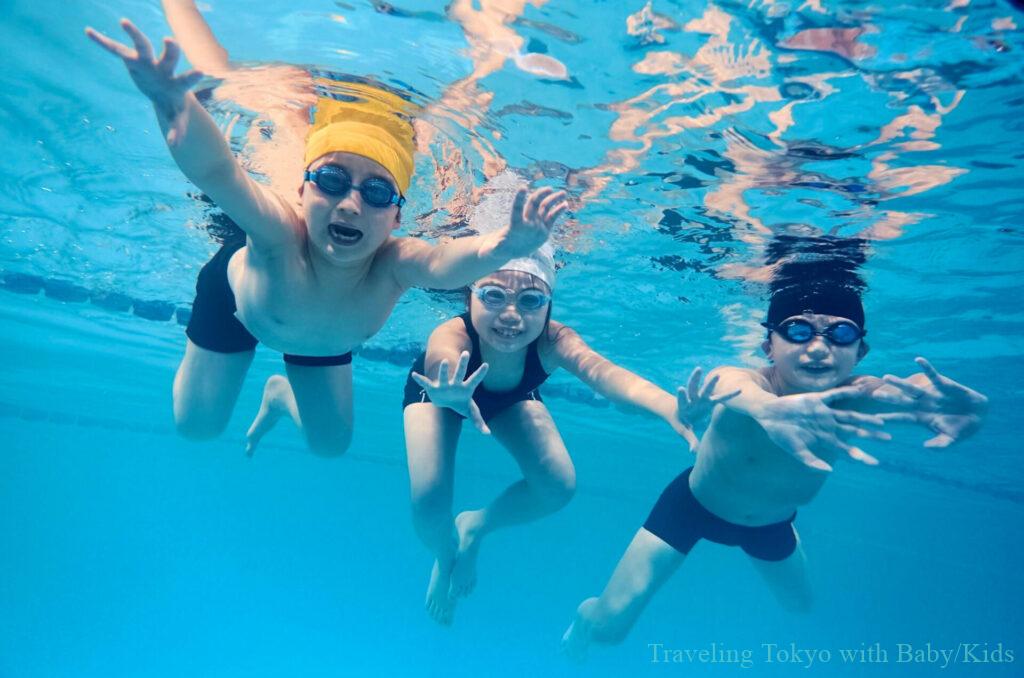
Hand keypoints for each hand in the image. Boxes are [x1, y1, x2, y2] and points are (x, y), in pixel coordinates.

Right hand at [86, 19, 203, 138]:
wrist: (164, 89)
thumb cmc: (173, 103)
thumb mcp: (177, 117)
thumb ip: (178, 129)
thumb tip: (175, 145)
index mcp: (177, 84)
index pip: (186, 80)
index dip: (193, 77)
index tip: (202, 72)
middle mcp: (164, 69)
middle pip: (169, 57)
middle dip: (171, 50)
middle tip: (170, 41)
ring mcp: (148, 62)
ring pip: (142, 45)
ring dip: (134, 34)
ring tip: (124, 22)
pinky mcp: (132, 60)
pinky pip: (115, 49)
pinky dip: (103, 42)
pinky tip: (88, 31)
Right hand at [410, 352, 490, 433]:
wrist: (446, 400)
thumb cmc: (461, 403)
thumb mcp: (471, 412)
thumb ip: (479, 421)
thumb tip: (488, 434)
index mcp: (466, 388)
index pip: (475, 380)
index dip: (480, 373)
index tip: (487, 365)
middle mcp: (455, 384)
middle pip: (460, 373)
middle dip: (463, 364)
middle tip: (466, 353)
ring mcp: (444, 385)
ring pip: (443, 376)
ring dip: (443, 370)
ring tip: (444, 361)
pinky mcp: (433, 388)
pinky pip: (426, 383)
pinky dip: (420, 380)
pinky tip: (414, 375)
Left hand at [492, 186, 567, 258]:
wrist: (510, 249)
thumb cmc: (498, 248)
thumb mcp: (494, 250)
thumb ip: (494, 247)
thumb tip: (497, 244)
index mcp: (515, 224)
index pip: (517, 209)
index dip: (519, 199)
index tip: (522, 188)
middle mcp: (527, 221)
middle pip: (534, 205)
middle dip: (541, 195)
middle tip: (549, 189)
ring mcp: (536, 224)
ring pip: (545, 209)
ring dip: (554, 200)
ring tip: (563, 193)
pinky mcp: (544, 230)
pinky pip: (552, 219)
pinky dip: (558, 211)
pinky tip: (565, 205)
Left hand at [669, 367, 739, 451]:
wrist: (680, 412)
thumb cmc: (680, 422)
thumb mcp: (683, 430)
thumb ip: (689, 439)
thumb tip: (693, 452)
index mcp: (683, 406)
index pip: (682, 399)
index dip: (681, 394)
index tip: (680, 388)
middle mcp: (692, 400)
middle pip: (693, 388)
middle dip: (695, 380)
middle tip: (698, 370)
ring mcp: (701, 399)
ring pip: (705, 389)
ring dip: (711, 382)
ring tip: (717, 375)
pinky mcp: (709, 401)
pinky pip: (720, 398)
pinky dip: (729, 395)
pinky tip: (740, 390)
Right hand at [756, 384, 890, 472]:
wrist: (768, 414)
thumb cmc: (780, 435)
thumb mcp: (796, 451)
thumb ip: (811, 461)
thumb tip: (830, 470)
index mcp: (824, 439)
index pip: (847, 449)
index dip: (861, 456)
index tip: (875, 463)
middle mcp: (828, 425)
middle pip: (853, 431)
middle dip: (871, 435)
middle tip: (889, 439)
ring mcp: (824, 412)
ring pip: (849, 415)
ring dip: (865, 418)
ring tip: (881, 420)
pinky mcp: (817, 400)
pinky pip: (835, 395)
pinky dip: (847, 392)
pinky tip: (860, 390)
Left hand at [873, 357, 987, 447]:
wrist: (979, 416)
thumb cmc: (962, 429)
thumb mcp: (951, 439)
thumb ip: (940, 444)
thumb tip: (926, 447)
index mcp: (921, 417)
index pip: (902, 418)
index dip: (891, 418)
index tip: (876, 418)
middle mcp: (922, 405)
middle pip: (902, 401)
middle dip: (889, 398)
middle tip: (874, 395)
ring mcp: (931, 394)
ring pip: (912, 388)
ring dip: (900, 383)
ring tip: (886, 377)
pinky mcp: (943, 385)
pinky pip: (933, 375)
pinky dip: (926, 367)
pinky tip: (918, 359)